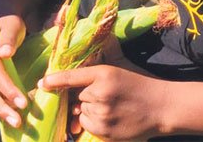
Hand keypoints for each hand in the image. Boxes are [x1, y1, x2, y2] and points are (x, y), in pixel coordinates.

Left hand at [41, 64, 169, 141]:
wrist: (161, 106)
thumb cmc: (137, 86)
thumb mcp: (117, 70)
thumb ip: (95, 72)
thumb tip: (77, 79)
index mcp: (104, 74)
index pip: (72, 77)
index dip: (54, 80)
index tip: (41, 84)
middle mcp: (101, 93)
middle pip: (76, 97)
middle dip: (84, 97)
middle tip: (106, 96)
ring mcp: (103, 115)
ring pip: (81, 112)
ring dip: (89, 111)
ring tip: (111, 108)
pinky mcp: (105, 132)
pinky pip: (87, 126)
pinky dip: (94, 123)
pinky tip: (111, 119)